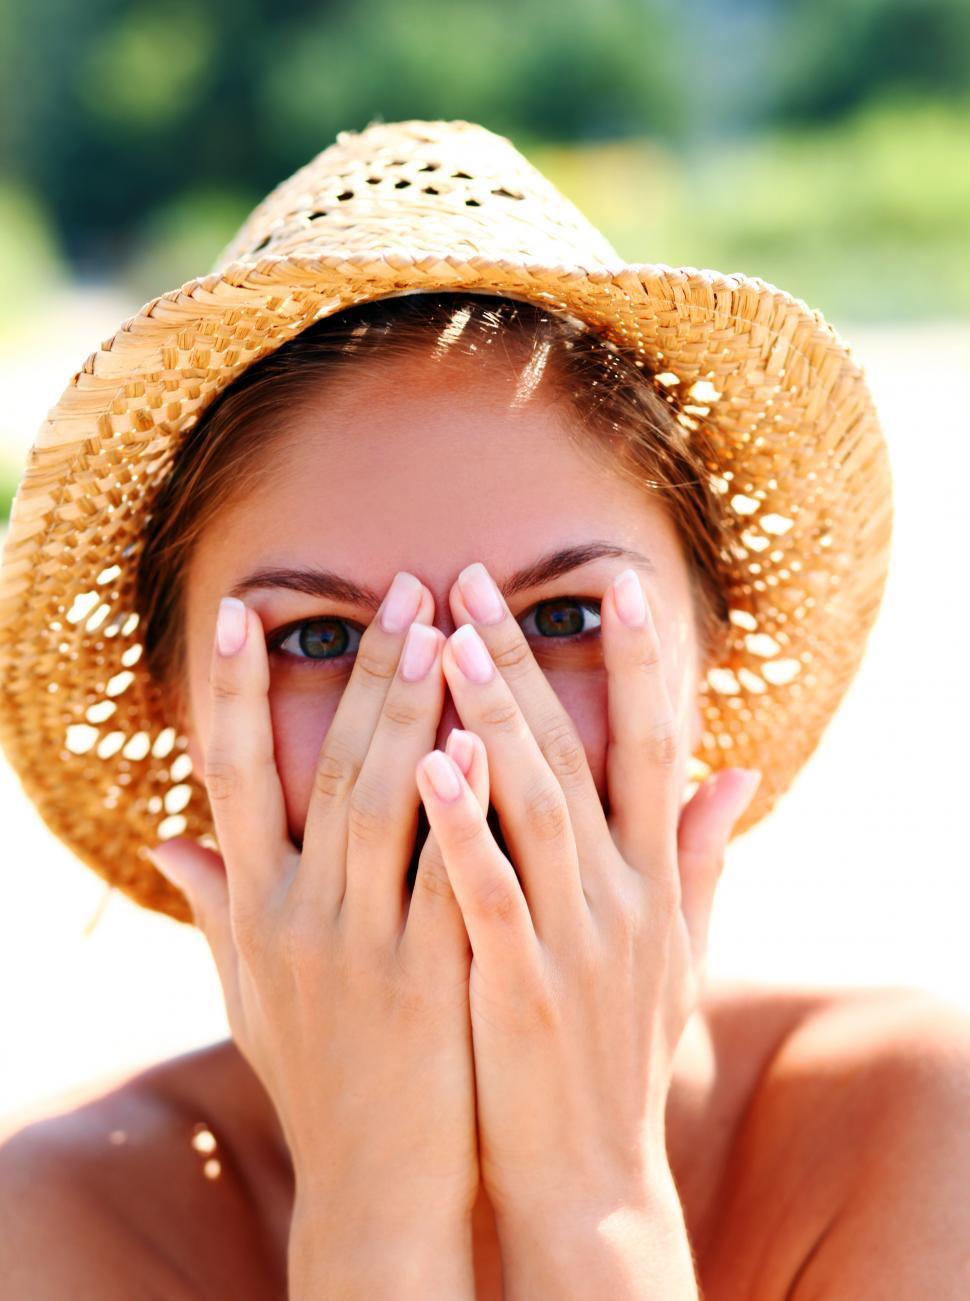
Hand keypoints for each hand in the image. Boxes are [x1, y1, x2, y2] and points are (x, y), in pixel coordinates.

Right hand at [145, 572, 482, 1246]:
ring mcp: (362, 948)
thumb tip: (167, 842)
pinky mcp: (428, 980)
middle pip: (328, 769)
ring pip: (382, 805)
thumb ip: (214, 907)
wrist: (377, 1187)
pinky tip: (481, 741)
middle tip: (405, 589)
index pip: (233, 777)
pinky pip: (443, 876)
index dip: (234, 692)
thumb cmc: (319, 1076)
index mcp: (256, 910)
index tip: (241, 611)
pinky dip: (458, 807)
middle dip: (365, 673)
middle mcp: (298, 918)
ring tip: (447, 631)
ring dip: (412, 713)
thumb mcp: (248, 992)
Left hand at [414, 562, 760, 1225]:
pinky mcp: (520, 986)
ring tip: (445, 639)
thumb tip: (740, 774)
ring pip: (536, 804)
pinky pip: (488, 890)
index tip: (616, 583)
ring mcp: (575, 940)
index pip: (657, 745)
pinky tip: (426, 761)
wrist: (591, 1174)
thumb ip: (702, 858)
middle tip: (470, 581)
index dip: (642, 661)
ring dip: (493, 717)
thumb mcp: (681, 952)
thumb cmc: (624, 1050)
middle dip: (525, 661)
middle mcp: (625, 895)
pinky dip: (462, 824)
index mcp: (656, 880)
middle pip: (577, 753)